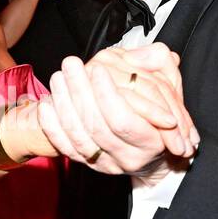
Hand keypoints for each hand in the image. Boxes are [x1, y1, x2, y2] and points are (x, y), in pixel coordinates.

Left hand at [37, 57, 197, 178]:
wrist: (153, 155)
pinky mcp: (88, 163)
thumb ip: (161, 65)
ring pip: (78, 136)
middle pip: (97, 127)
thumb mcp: (171, 87)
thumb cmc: (162, 117)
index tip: (98, 69)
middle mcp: (128, 157)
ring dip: (64, 104)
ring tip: (58, 77)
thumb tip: (142, 55)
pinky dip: (52, 127)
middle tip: (71, 64)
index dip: (108, 95)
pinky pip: (65, 147)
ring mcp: (106, 163)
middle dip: (80, 92)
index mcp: (152, 141)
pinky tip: (46, 105)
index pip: (123, 122)